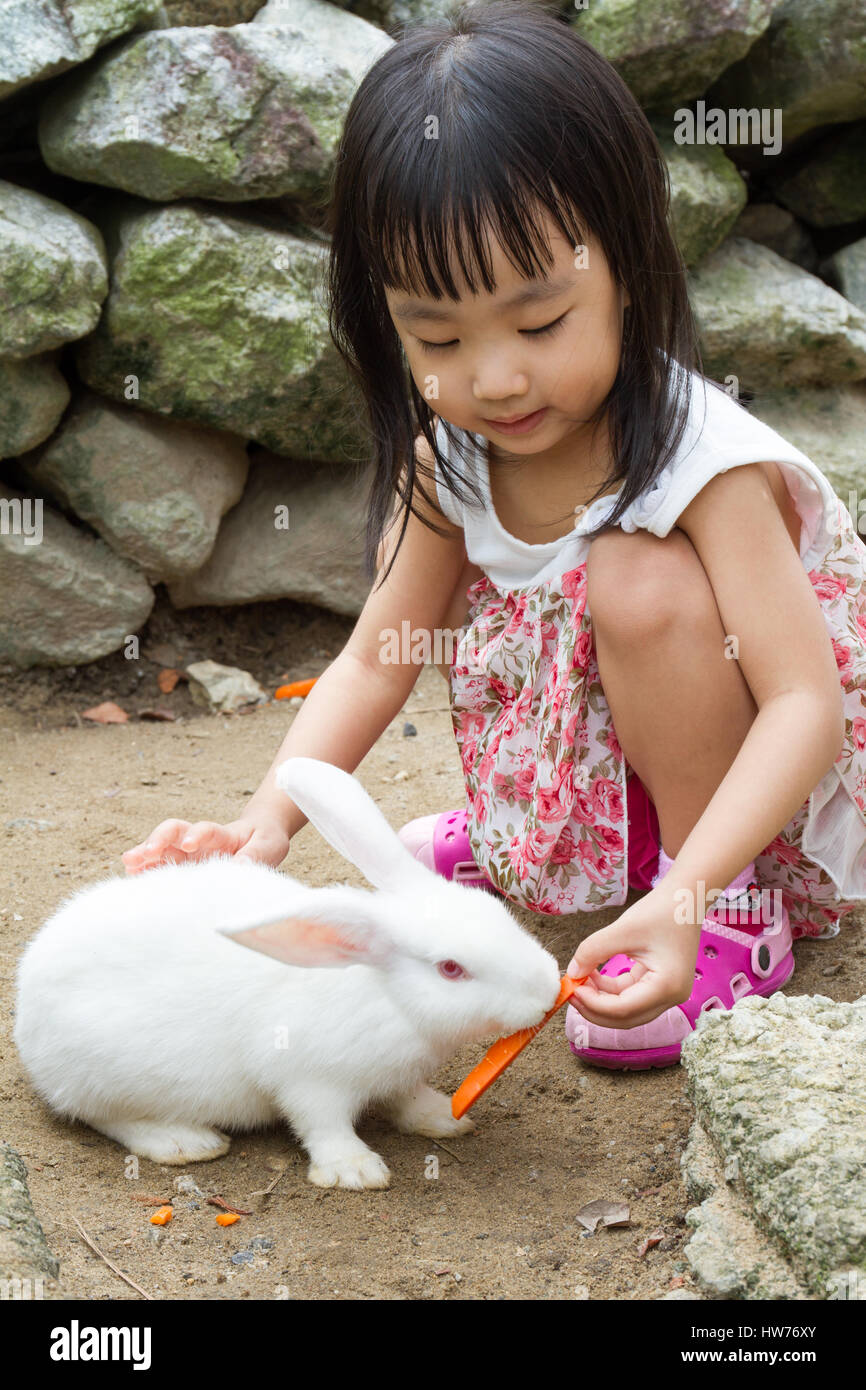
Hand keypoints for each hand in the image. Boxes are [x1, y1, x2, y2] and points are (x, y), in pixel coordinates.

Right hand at [122, 815, 290, 873]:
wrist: (259, 835)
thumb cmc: (264, 841)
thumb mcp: (269, 846)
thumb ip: (255, 855)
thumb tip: (240, 866)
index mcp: (223, 834)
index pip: (207, 829)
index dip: (197, 834)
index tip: (190, 844)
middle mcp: (200, 840)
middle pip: (174, 832)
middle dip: (158, 840)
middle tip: (145, 852)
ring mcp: (188, 852)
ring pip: (161, 847)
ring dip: (144, 853)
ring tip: (128, 863)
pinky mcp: (183, 865)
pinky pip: (161, 865)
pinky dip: (146, 870)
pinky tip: (133, 878)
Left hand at [565, 888, 700, 1029]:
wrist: (686, 897)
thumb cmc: (661, 910)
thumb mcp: (623, 929)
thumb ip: (593, 951)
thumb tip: (572, 972)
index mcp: (667, 986)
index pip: (623, 1009)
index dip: (593, 1003)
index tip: (571, 988)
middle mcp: (672, 997)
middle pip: (626, 1018)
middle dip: (595, 1008)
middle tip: (570, 992)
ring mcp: (668, 993)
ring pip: (627, 1010)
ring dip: (602, 1000)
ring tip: (579, 981)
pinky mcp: (661, 985)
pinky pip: (631, 996)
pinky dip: (611, 990)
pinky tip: (593, 975)